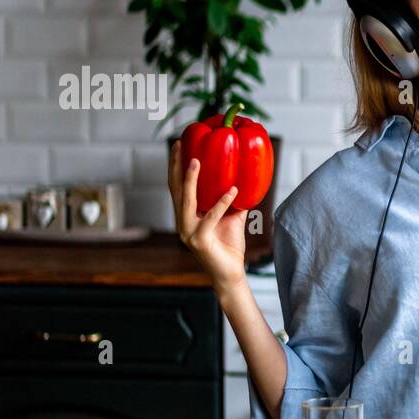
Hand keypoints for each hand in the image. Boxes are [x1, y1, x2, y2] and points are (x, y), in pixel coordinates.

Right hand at [168, 140, 247, 290]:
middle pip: (175, 190)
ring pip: (186, 201)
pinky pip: (210, 218)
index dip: (177, 167)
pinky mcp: (199, 241)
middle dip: (176, 166)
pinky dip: (222, 203)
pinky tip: (232, 191)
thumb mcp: (232, 217)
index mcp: (186, 216)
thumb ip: (232, 201)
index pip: (177, 187)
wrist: (231, 274)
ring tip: (197, 161)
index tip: (180, 145)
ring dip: (191, 180)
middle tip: (180, 145)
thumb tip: (243, 180)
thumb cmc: (229, 246)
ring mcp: (188, 232)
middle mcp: (182, 222)